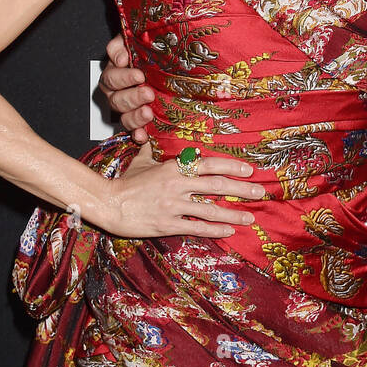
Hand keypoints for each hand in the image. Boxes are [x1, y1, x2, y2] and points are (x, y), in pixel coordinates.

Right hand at [98, 33, 154, 143]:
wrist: (168, 62)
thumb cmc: (153, 49)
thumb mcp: (139, 39)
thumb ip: (125, 43)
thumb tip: (121, 56)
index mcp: (117, 71)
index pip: (112, 75)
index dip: (122, 76)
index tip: (136, 73)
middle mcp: (118, 90)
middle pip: (116, 97)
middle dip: (131, 96)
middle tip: (147, 93)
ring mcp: (127, 106)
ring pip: (122, 115)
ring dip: (134, 116)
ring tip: (148, 113)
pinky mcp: (138, 119)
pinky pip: (133, 130)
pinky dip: (136, 133)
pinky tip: (142, 135)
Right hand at [102, 150, 266, 239]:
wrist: (107, 203)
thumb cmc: (124, 182)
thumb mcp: (141, 161)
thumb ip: (152, 149)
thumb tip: (151, 136)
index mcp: (173, 168)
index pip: (209, 164)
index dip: (232, 166)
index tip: (249, 170)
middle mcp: (177, 185)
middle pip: (216, 186)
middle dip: (241, 189)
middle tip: (259, 192)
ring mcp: (173, 206)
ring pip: (210, 210)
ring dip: (233, 213)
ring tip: (250, 216)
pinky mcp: (167, 224)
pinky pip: (197, 227)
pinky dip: (215, 229)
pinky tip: (229, 230)